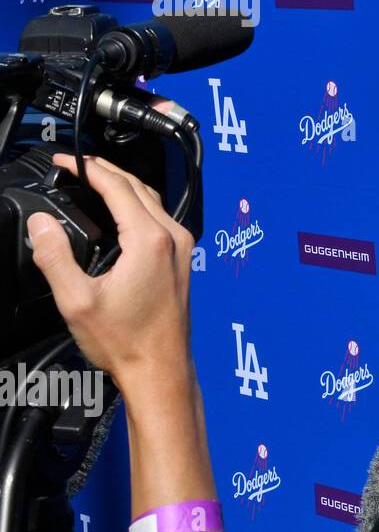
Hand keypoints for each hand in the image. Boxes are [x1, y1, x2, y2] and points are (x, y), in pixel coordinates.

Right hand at [27, 154, 193, 389]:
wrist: (160, 370)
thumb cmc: (127, 342)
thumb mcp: (76, 300)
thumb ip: (54, 256)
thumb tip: (41, 224)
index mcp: (149, 240)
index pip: (117, 186)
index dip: (87, 168)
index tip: (64, 161)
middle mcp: (173, 238)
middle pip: (138, 186)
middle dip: (105, 170)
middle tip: (75, 166)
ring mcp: (183, 248)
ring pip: (152, 200)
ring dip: (123, 185)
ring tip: (93, 180)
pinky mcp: (183, 260)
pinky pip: (159, 218)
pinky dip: (137, 204)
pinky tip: (119, 211)